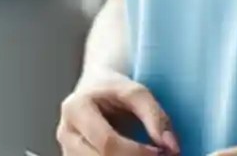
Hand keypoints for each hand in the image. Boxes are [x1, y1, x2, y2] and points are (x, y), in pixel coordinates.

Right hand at [57, 70, 181, 155]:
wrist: (94, 89)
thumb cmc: (114, 88)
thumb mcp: (136, 91)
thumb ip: (155, 116)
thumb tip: (170, 146)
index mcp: (76, 109)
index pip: (107, 142)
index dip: (137, 152)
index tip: (161, 151)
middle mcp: (66, 133)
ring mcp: (66, 151)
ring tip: (147, 154)